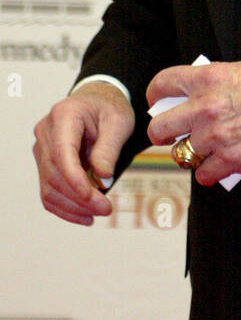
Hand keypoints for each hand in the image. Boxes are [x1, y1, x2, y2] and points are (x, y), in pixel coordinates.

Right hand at [33, 82, 135, 225]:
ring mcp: (42, 149)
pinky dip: (65, 207)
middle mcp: (46, 132)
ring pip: (49, 186)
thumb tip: (102, 178)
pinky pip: (49, 191)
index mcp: (64, 115)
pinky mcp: (44, 164)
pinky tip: (85, 216)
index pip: (61, 152)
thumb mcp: (119, 122)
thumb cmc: (109, 109)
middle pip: (55, 173)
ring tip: (99, 212)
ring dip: (73, 206)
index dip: (74, 178)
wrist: (98, 102)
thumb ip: (109, 148)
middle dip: (80, 197)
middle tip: (106, 209)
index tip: (92, 197)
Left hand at [146, 61, 240, 185]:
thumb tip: (186, 98)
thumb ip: (209, 83)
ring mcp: (215, 136)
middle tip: (172, 136)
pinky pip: (203, 174)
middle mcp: (205, 107)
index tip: (158, 104)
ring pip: (181, 155)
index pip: (161, 85)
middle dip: (162, 134)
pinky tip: (220, 165)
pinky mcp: (229, 160)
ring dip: (191, 155)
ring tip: (206, 150)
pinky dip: (210, 172)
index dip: (155, 96)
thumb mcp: (238, 72)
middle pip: (159, 128)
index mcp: (207, 79)